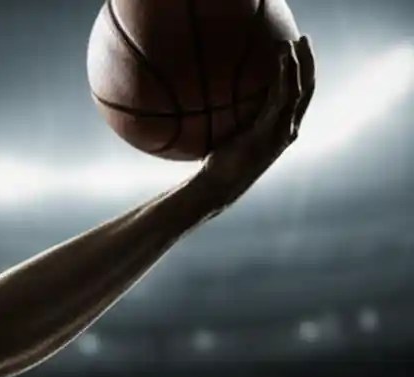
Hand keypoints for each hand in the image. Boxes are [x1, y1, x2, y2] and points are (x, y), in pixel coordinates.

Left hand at [199, 35, 315, 204]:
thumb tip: (234, 103)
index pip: (301, 96)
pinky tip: (279, 63)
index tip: (301, 52)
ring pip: (296, 91)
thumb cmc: (224, 163)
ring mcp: (280, 132)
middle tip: (304, 39)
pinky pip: (279, 99)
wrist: (218, 186)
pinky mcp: (267, 133)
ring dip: (295, 65)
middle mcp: (287, 130)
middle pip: (306, 89)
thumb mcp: (240, 137)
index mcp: (284, 130)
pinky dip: (282, 78)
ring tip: (289, 44)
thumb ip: (248, 121)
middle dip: (307, 62)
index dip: (305, 73)